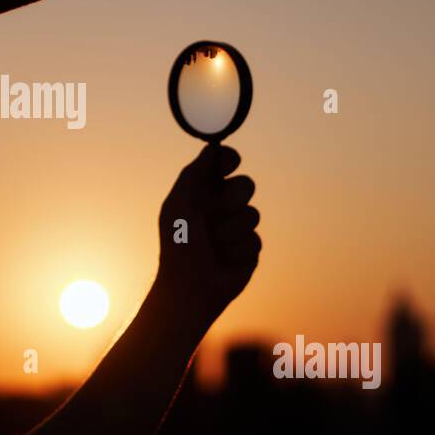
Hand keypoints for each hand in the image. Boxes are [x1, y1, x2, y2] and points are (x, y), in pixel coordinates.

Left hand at [154, 143, 260, 334]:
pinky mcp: (250, 248)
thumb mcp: (179, 203)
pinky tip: (224, 261)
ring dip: (229, 231)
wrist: (189, 286)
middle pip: (245, 185)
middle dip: (229, 200)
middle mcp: (221, 206)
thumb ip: (194, 173)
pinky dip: (237, 249)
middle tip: (210, 216)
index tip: (228, 164)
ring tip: (213, 246)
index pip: (225, 164)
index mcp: (201, 191)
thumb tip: (212, 147)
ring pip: (252, 214)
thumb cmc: (178, 244)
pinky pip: (255, 238)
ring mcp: (237, 226)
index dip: (229, 161)